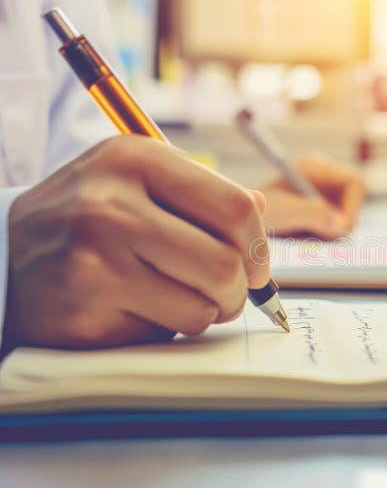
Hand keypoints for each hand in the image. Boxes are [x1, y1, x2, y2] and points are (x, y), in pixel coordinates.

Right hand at [3, 135, 269, 349]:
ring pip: (205, 303)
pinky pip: (169, 329)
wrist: (2, 255)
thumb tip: (260, 206)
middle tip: (231, 292)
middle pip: (227, 262)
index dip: (259, 244)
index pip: (234, 207)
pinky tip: (144, 309)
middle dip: (242, 289)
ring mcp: (95, 256)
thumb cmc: (87, 219)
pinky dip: (172, 326)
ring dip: (210, 311)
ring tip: (185, 299)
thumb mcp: (136, 181)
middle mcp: (113, 202)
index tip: (256, 264)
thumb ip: (200, 191)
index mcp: (136, 159)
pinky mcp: (86, 305)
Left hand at [258, 154, 365, 239]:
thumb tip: (338, 225)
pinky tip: (306, 239)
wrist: (240, 222)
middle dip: (344, 222)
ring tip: (308, 238)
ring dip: (333, 231)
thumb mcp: (284, 212)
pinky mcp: (318, 211)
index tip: (337, 228)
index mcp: (316, 167)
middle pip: (353, 201)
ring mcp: (321, 194)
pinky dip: (325, 236)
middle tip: (325, 239)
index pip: (355, 183)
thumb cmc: (257, 211)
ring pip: (345, 217)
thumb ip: (312, 214)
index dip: (352, 207)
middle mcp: (322, 177)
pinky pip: (335, 226)